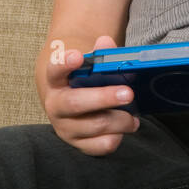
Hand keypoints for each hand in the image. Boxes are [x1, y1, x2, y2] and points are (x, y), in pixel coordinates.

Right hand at [41, 34, 139, 155]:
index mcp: (56, 81)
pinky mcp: (79, 144)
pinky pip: (99, 146)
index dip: (64, 63)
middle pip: (75, 103)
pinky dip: (116, 138)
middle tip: (128, 93)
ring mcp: (66, 127)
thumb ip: (100, 54)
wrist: (76, 104)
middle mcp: (56, 105)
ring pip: (93, 126)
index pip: (54, 70)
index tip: (78, 56)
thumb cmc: (86, 80)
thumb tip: (106, 42)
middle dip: (104, 98)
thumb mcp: (90, 65)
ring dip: (119, 121)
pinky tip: (124, 129)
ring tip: (134, 117)